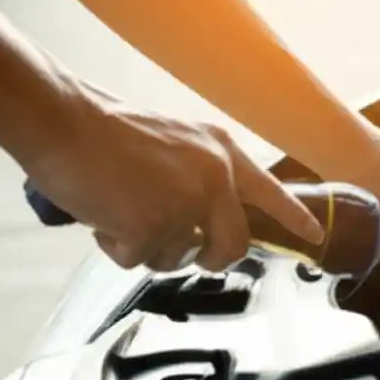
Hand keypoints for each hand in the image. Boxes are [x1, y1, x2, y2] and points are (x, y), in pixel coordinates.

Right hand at [20, 90, 322, 271]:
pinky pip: (135, 260)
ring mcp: (186, 205)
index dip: (294, 218)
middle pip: (230, 246)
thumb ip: (202, 174)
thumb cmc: (107, 130)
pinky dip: (114, 246)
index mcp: (224, 153)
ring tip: (121, 207)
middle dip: (208, 258)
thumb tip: (210, 220)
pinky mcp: (153, 227)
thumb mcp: (176, 141)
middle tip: (188, 253)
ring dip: (146, 246)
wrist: (63, 120)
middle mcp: (216, 179)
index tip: (315, 236)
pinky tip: (102, 214)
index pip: (271, 192)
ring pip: (175, 257)